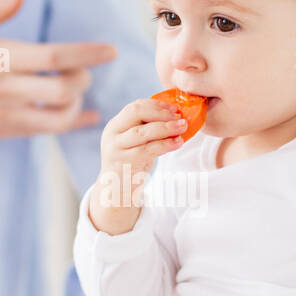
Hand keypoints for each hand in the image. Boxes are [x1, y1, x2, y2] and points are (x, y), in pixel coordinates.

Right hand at [0, 0, 113, 139]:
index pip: (54, 56)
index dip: (87, 54)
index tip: (110, 50)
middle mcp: (6, 88)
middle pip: (62, 90)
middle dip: (83, 80)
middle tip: (83, 71)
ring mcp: (6, 113)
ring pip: (58, 118)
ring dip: (76, 105)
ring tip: (74, 91)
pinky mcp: (5, 130)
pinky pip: (46, 132)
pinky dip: (71, 124)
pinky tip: (84, 115)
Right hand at [86, 96, 185, 234]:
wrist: (117, 190)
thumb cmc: (132, 162)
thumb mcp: (136, 142)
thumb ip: (148, 129)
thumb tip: (177, 115)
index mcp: (115, 125)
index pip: (135, 106)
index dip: (156, 105)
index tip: (175, 109)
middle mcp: (112, 134)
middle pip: (136, 113)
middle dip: (161, 113)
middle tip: (180, 117)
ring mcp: (116, 149)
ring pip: (142, 132)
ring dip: (166, 128)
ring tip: (183, 127)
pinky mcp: (124, 163)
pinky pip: (147, 150)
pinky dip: (165, 145)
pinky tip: (178, 142)